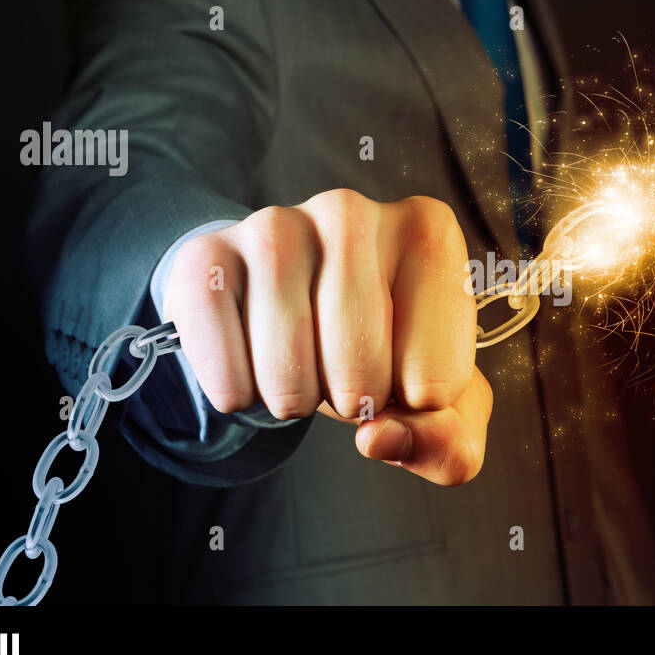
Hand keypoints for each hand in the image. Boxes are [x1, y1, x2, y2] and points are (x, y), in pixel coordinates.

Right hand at [163, 189, 490, 484]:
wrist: (295, 303)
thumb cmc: (383, 346)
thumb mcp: (439, 399)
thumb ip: (448, 441)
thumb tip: (377, 440)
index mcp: (427, 232)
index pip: (437, 380)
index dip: (418, 407)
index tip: (407, 374)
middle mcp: (351, 213)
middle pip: (361, 374)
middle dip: (354, 405)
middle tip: (348, 375)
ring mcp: (273, 226)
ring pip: (287, 371)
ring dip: (294, 400)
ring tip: (302, 365)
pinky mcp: (207, 256)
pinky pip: (222, 366)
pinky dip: (237, 392)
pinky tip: (252, 362)